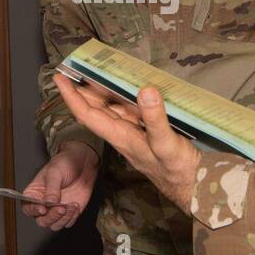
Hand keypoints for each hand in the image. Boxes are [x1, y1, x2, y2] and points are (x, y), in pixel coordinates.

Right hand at [22, 140, 99, 229]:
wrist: (83, 162)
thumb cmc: (64, 164)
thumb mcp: (54, 173)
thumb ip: (51, 189)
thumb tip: (49, 203)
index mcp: (34, 194)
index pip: (28, 208)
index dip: (34, 210)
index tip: (43, 208)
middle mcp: (44, 205)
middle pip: (41, 221)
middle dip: (52, 217)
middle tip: (61, 208)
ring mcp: (56, 210)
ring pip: (55, 225)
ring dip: (63, 219)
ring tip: (72, 206)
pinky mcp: (69, 212)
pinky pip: (68, 223)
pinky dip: (72, 217)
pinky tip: (76, 205)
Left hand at [53, 73, 199, 213]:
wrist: (195, 187)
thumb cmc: (178, 170)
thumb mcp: (167, 144)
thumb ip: (155, 119)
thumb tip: (145, 90)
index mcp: (121, 138)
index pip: (89, 115)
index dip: (72, 97)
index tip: (59, 79)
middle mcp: (123, 135)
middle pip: (96, 110)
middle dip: (82, 90)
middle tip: (74, 68)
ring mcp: (135, 134)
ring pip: (112, 110)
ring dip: (102, 92)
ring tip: (95, 71)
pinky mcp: (148, 133)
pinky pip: (130, 111)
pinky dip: (125, 97)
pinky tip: (128, 88)